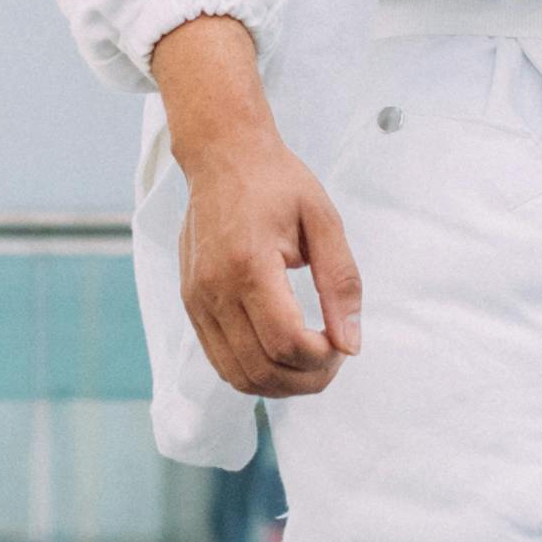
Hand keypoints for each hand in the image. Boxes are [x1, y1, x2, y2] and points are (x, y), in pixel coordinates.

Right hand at [147, 14, 363, 396]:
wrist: (222, 156)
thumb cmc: (276, 182)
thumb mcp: (324, 221)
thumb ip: (341, 284)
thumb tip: (350, 344)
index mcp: (248, 264)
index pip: (286, 342)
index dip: (322, 359)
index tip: (342, 343)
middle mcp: (214, 289)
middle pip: (261, 369)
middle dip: (307, 380)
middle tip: (334, 359)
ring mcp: (197, 300)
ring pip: (237, 376)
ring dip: (281, 385)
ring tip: (310, 362)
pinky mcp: (191, 305)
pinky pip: (220, 361)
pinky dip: (255, 372)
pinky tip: (282, 355)